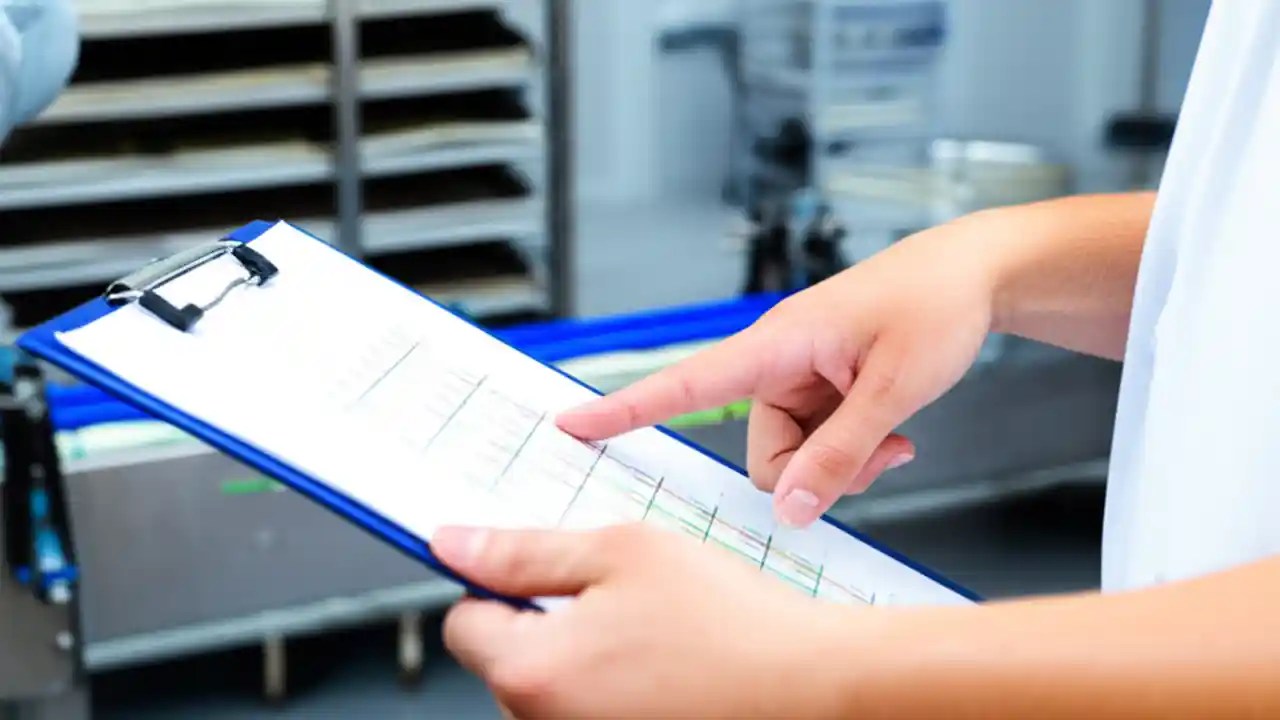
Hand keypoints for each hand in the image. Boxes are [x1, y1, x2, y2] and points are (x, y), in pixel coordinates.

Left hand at [435, 523, 863, 719]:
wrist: (816, 688)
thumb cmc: (731, 622)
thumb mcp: (621, 551)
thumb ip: (524, 551)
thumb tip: (454, 545)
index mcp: (532, 674)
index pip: (462, 623)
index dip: (497, 582)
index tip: (534, 568)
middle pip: (509, 661)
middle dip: (548, 622)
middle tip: (618, 593)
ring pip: (556, 689)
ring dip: (588, 656)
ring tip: (654, 631)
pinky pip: (596, 711)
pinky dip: (619, 687)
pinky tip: (668, 666)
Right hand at [557, 221, 996, 525]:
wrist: (976, 273)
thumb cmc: (935, 305)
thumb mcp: (894, 388)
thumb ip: (840, 453)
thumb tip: (789, 510)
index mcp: (777, 343)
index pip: (686, 382)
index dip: (626, 406)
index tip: (572, 423)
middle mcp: (779, 362)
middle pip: (762, 453)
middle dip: (815, 471)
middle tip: (882, 452)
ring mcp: (802, 378)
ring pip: (793, 456)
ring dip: (840, 463)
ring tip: (894, 437)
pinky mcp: (824, 388)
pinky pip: (817, 444)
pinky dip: (850, 451)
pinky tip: (892, 434)